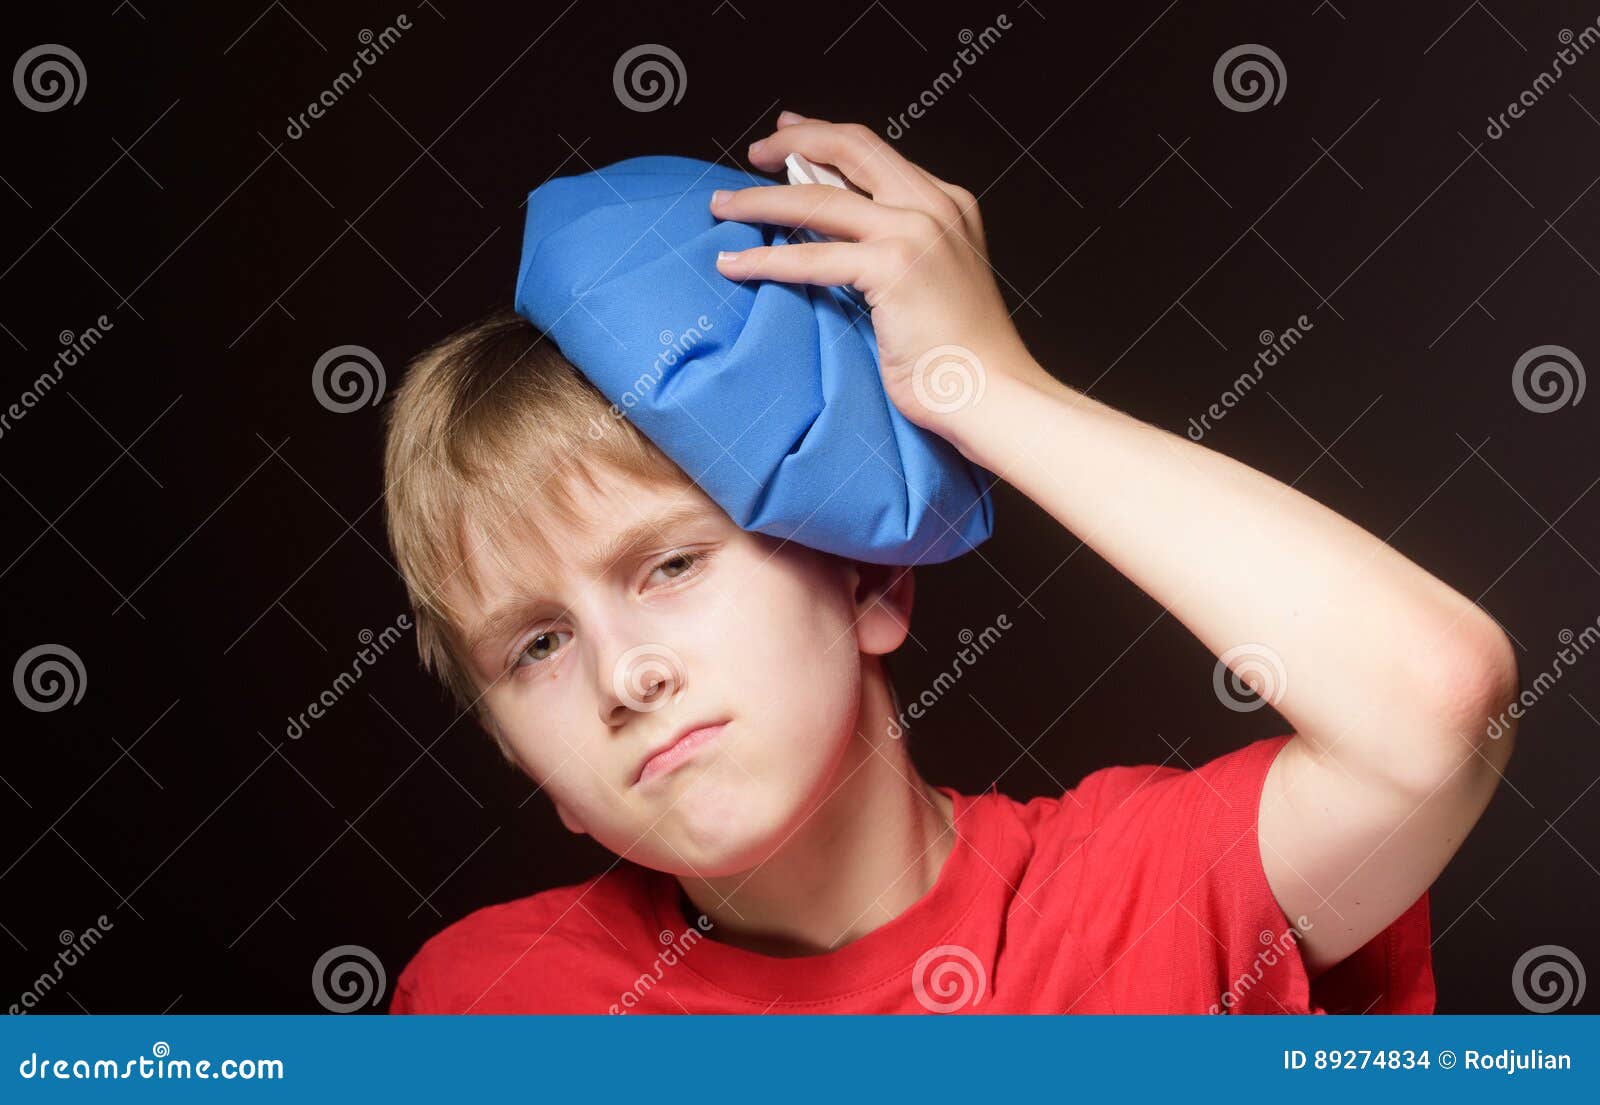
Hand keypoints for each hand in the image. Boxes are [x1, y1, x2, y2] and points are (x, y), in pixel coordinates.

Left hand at [710, 111, 1050, 439]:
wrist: (994, 393)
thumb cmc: (960, 356)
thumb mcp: (931, 282)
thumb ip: (894, 247)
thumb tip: (830, 232)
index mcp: (947, 204)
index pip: (874, 151)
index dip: (824, 136)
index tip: (787, 135)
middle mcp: (933, 206)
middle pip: (849, 148)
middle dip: (791, 143)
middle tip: (754, 154)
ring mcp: (915, 232)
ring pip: (818, 198)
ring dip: (760, 199)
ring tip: (722, 206)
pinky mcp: (893, 267)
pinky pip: (811, 257)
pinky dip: (765, 259)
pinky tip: (734, 265)